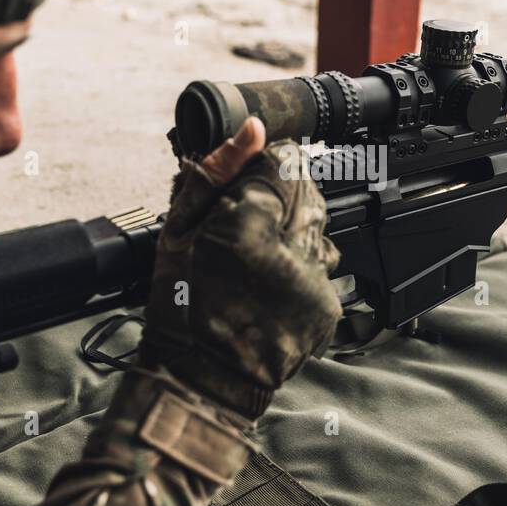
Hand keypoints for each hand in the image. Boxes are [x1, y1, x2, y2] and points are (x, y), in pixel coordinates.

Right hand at [138, 117, 341, 417]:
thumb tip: (253, 129)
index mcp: (247, 226)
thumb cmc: (181, 305)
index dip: (266, 169)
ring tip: (257, 262)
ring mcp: (313, 282)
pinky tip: (270, 288)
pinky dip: (301, 270)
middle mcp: (290, 251)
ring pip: (319, 230)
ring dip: (294, 235)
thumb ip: (219, 173)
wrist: (202, 376)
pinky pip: (323, 268)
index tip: (251, 181)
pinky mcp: (326, 307)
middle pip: (307, 194)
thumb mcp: (180, 230)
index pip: (283, 164)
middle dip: (283, 199)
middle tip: (250, 226)